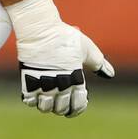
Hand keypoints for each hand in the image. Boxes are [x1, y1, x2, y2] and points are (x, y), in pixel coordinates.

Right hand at [10, 0, 113, 116]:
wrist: (40, 30)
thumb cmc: (64, 37)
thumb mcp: (87, 48)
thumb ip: (99, 63)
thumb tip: (110, 74)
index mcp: (76, 80)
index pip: (78, 105)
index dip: (78, 107)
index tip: (77, 102)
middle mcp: (59, 85)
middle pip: (61, 109)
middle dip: (63, 107)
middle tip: (62, 99)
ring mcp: (42, 84)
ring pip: (45, 107)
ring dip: (48, 105)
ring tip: (50, 97)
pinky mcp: (27, 81)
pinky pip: (29, 101)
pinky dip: (33, 100)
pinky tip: (37, 92)